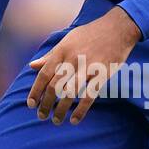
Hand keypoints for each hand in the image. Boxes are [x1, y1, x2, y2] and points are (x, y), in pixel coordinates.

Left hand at [27, 6, 140, 124]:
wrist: (117, 28)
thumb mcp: (67, 40)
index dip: (36, 91)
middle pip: (55, 86)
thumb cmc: (90, 34)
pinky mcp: (103, 74)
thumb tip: (32, 66)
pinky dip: (81, 110)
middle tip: (42, 116)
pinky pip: (90, 96)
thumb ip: (50, 55)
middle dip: (46, 104)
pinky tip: (74, 120)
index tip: (31, 104)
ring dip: (61, 110)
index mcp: (62, 51)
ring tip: (56, 120)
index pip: (44, 75)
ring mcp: (88, 67)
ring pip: (70, 93)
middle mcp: (73, 60)